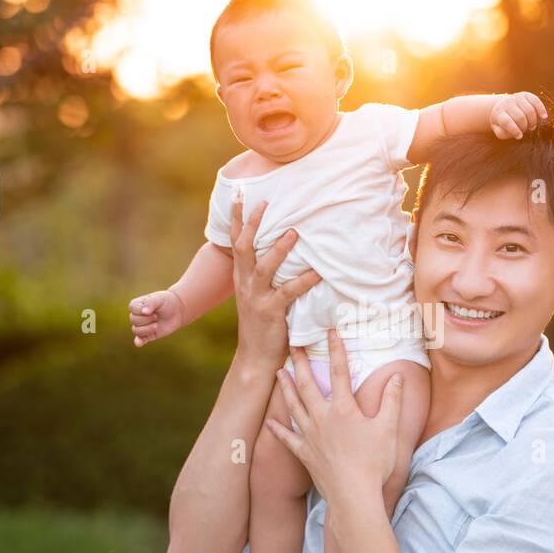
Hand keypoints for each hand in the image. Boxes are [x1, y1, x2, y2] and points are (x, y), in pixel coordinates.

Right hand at [129, 289, 184, 347]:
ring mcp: (142, 326)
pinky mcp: (148, 335)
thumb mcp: (159, 299)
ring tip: (157, 326)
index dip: (142, 310)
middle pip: (133, 320)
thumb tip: (144, 312)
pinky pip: (139, 340)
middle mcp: (137, 316)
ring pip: (136, 330)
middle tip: (157, 316)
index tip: (153, 309)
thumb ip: (150, 303)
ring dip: (146, 329)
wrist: (178, 310)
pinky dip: (138, 342)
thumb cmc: (167, 302)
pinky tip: (139, 343)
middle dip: (146, 319)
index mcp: (137, 305)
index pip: (132, 308)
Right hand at [230, 190, 321, 371]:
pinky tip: (318, 273)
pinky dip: (304, 281)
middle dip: (252, 223)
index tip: (240, 195)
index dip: (238, 219)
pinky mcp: (270, 312)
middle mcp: (245, 284)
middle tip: (264, 202)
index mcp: (242, 278)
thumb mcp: (257, 295)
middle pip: (245, 247)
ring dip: (279, 249)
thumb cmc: (262, 324)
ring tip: (294, 232)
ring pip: (265, 267)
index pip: (236, 242)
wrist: (255, 357)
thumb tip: (281, 250)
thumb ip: (264, 275)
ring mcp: (256, 297)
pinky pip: (288, 292)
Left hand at [266, 330, 402, 508]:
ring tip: (279, 372)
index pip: (340, 372)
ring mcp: (310, 436)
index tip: (330, 331)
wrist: (353, 495)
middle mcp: (322, 418)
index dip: (336, 349)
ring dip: (286, 387)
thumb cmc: (374, 463)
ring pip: (294, 406)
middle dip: (300, 362)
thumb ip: (392, 400)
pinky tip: (270, 422)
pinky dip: (278, 429)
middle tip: (291, 345)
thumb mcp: (388, 429)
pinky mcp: (304, 454)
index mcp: (344, 409)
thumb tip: (398, 375)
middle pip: (308, 384)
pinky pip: (287, 438)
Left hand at [489, 91, 547, 139]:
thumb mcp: (499, 130)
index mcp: (499, 113)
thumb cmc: (502, 123)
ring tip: (531, 126)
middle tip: (525, 130)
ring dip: (533, 122)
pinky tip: (544, 117)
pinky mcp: (525, 95)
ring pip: (529, 110)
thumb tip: (517, 133)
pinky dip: (541, 109)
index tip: (520, 136)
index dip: (515, 130)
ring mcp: (517, 98)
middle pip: (520, 117)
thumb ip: (504, 134)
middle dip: (525, 127)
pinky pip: (536, 101)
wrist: (503, 107)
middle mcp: (507, 103)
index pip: (507, 122)